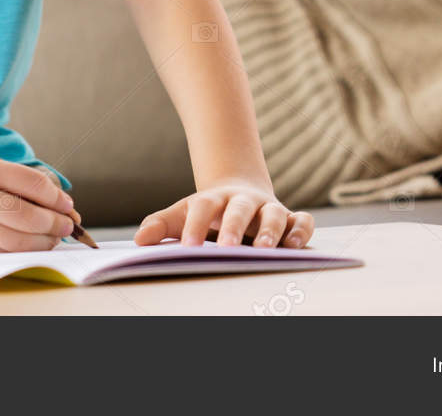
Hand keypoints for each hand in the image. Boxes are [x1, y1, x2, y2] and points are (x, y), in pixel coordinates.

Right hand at [0, 157, 80, 254]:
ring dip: (45, 241)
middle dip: (55, 223)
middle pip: (28, 217)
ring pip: (19, 241)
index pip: (33, 184)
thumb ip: (25, 184)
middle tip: (68, 225)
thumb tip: (65, 207)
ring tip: (54, 237)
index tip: (67, 204)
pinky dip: (26, 252)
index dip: (56, 197)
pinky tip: (34, 245)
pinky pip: (5, 254)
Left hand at [133, 178, 314, 248]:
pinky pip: (302, 221)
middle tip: (228, 247)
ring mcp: (269, 208)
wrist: (239, 192)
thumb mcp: (183, 214)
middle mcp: (245, 201)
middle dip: (235, 227)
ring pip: (274, 214)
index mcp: (216, 199)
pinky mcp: (290, 219)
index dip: (196, 225)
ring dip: (271, 230)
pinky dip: (301, 230)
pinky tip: (293, 245)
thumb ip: (162, 225)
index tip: (188, 246)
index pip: (204, 207)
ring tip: (265, 249)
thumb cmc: (208, 211)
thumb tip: (139, 240)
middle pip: (241, 208)